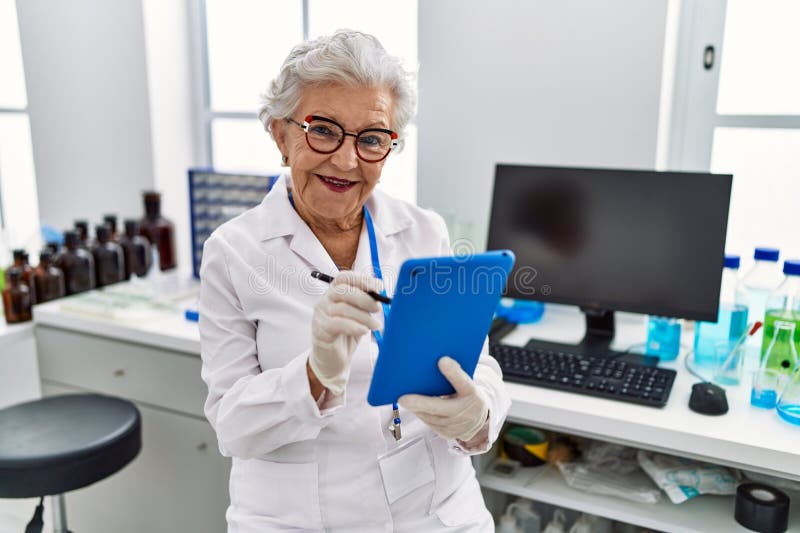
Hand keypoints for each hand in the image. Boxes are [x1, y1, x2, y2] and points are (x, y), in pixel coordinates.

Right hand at [309, 271, 382, 395]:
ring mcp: (320, 314)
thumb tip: (380, 294)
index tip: (379, 287)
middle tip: (378, 308)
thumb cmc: (347, 333)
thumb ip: (365, 303)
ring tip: (376, 325)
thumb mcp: (359, 315)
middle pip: (343, 290)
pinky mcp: (320, 329)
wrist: (333, 359)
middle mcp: (325, 300)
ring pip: (342, 308)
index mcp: (334, 292)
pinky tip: (364, 331)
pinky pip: (337, 324)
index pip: (345, 277)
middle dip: (364, 298)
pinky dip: (353, 326)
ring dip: (363, 316)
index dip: (362, 279)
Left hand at [399, 356, 488, 440]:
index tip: (442, 360)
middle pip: (439, 406)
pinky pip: (429, 423)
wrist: (478, 420)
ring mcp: (456, 426)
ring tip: (405, 400)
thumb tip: (438, 361)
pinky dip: (421, 414)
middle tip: (403, 399)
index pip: (463, 382)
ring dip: (416, 408)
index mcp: (472, 393)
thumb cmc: (467, 396)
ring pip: (429, 417)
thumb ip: (455, 374)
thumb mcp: (466, 383)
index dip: (453, 373)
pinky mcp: (447, 434)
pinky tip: (413, 407)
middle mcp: (465, 411)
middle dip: (419, 403)